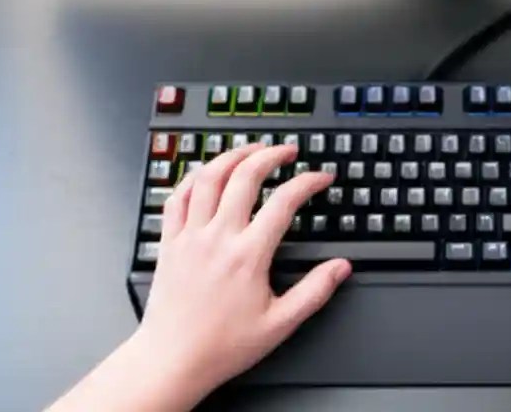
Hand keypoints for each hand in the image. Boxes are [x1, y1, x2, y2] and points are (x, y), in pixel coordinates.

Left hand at [47, 144, 349, 411]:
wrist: (173, 360)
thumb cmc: (221, 346)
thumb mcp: (280, 324)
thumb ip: (314, 291)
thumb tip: (341, 268)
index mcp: (248, 255)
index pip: (284, 201)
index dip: (308, 182)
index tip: (321, 178)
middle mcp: (217, 238)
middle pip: (244, 176)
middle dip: (270, 155)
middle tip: (287, 151)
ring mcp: (190, 237)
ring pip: (208, 178)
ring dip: (232, 155)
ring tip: (250, 149)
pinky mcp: (169, 242)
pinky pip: (176, 197)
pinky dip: (192, 178)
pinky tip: (205, 173)